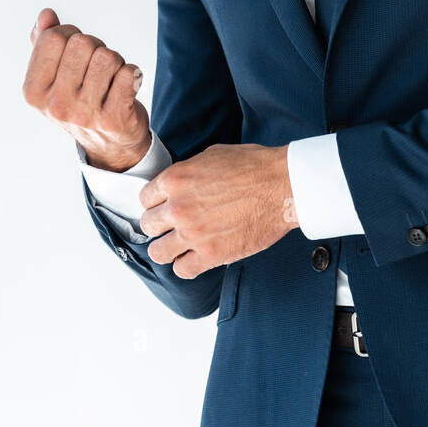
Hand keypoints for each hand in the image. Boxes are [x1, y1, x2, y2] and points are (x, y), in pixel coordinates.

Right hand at [22, 7, 151, 171]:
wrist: (110, 145)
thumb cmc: (81, 101)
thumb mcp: (54, 77)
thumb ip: (44, 43)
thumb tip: (46, 16)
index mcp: (34, 91)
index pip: (53, 38)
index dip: (70, 34)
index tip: (76, 52)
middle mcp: (56, 106)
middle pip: (82, 44)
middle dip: (95, 47)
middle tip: (97, 68)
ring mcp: (84, 115)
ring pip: (108, 57)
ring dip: (115, 61)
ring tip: (111, 79)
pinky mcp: (114, 119)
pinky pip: (129, 73)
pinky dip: (133, 74)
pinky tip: (126, 88)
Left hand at [141, 143, 296, 276]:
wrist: (283, 186)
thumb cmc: (254, 167)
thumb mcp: (211, 156)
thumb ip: (187, 173)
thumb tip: (179, 185)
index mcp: (176, 180)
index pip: (145, 199)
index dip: (156, 204)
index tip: (165, 208)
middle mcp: (178, 208)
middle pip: (148, 226)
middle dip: (160, 226)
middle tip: (174, 227)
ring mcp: (193, 233)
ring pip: (158, 253)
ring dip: (168, 249)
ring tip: (181, 246)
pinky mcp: (211, 254)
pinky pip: (182, 270)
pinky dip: (188, 265)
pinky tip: (198, 257)